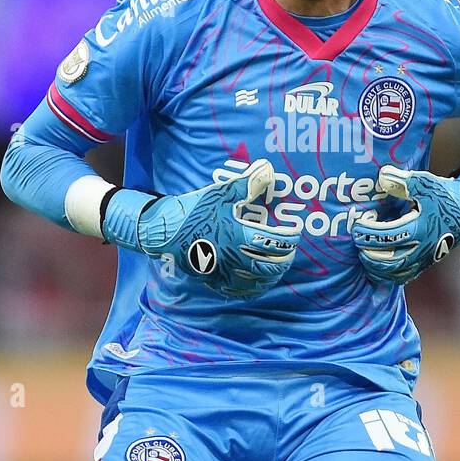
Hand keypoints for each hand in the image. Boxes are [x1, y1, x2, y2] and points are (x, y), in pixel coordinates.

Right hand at [105, 158, 301, 297]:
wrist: (164, 229)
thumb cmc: (193, 209)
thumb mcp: (220, 193)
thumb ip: (246, 184)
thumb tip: (267, 169)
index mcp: (235, 234)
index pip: (272, 242)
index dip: (289, 239)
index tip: (296, 232)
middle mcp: (231, 256)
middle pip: (268, 266)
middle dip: (284, 260)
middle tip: (290, 252)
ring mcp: (221, 271)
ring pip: (255, 282)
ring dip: (271, 277)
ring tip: (278, 267)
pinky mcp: (211, 279)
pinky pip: (236, 291)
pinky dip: (251, 289)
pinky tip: (257, 284)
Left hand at [352, 163, 459, 284]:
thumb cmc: (448, 197)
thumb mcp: (427, 183)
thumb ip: (403, 180)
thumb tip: (382, 177)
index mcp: (420, 228)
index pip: (387, 236)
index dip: (368, 232)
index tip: (356, 224)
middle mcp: (421, 248)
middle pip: (388, 260)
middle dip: (368, 252)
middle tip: (357, 241)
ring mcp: (424, 258)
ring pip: (395, 273)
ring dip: (375, 267)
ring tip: (364, 254)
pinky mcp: (426, 263)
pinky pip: (404, 277)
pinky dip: (387, 276)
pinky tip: (377, 268)